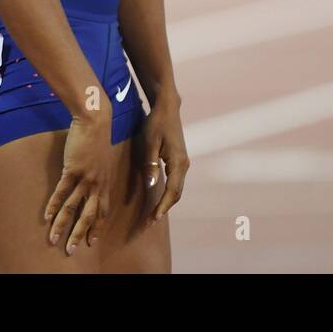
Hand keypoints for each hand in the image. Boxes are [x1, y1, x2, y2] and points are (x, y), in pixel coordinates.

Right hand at [44, 110, 112, 254]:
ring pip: (73, 208)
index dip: (96, 226)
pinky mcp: (73, 170)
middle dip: (80, 234)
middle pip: (88, 215)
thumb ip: (97, 171)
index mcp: (105, 182)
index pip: (101, 210)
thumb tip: (89, 176)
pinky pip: (62, 192)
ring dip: (62, 225)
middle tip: (72, 250)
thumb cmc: (97, 136)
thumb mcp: (102, 158)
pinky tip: (46, 216)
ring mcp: (86, 178)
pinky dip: (54, 205)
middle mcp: (97, 184)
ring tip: (54, 239)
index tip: (92, 241)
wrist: (95, 121)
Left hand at [141, 93, 188, 224]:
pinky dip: (167, 194)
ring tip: (151, 215)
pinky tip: (157, 199)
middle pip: (176, 195)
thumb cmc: (156, 123)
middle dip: (163, 209)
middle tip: (148, 223)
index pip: (171, 192)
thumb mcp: (149, 142)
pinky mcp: (179, 160)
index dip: (162, 207)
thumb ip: (150, 163)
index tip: (152, 220)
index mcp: (178, 162)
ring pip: (177, 190)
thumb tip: (151, 185)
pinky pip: (175, 182)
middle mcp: (184, 165)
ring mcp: (183, 163)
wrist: (167, 108)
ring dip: (165, 203)